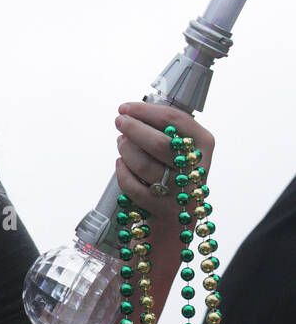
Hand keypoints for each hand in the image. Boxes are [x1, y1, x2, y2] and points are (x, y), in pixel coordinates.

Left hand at [113, 100, 214, 232]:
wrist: (178, 217)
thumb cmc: (174, 172)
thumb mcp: (181, 148)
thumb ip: (164, 129)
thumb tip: (132, 112)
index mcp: (203, 145)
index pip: (175, 120)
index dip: (145, 111)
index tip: (125, 107)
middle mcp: (196, 169)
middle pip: (159, 143)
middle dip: (133, 128)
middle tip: (119, 121)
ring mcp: (181, 192)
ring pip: (144, 165)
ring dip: (126, 150)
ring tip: (121, 142)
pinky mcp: (163, 210)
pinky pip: (134, 187)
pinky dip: (123, 173)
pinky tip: (121, 164)